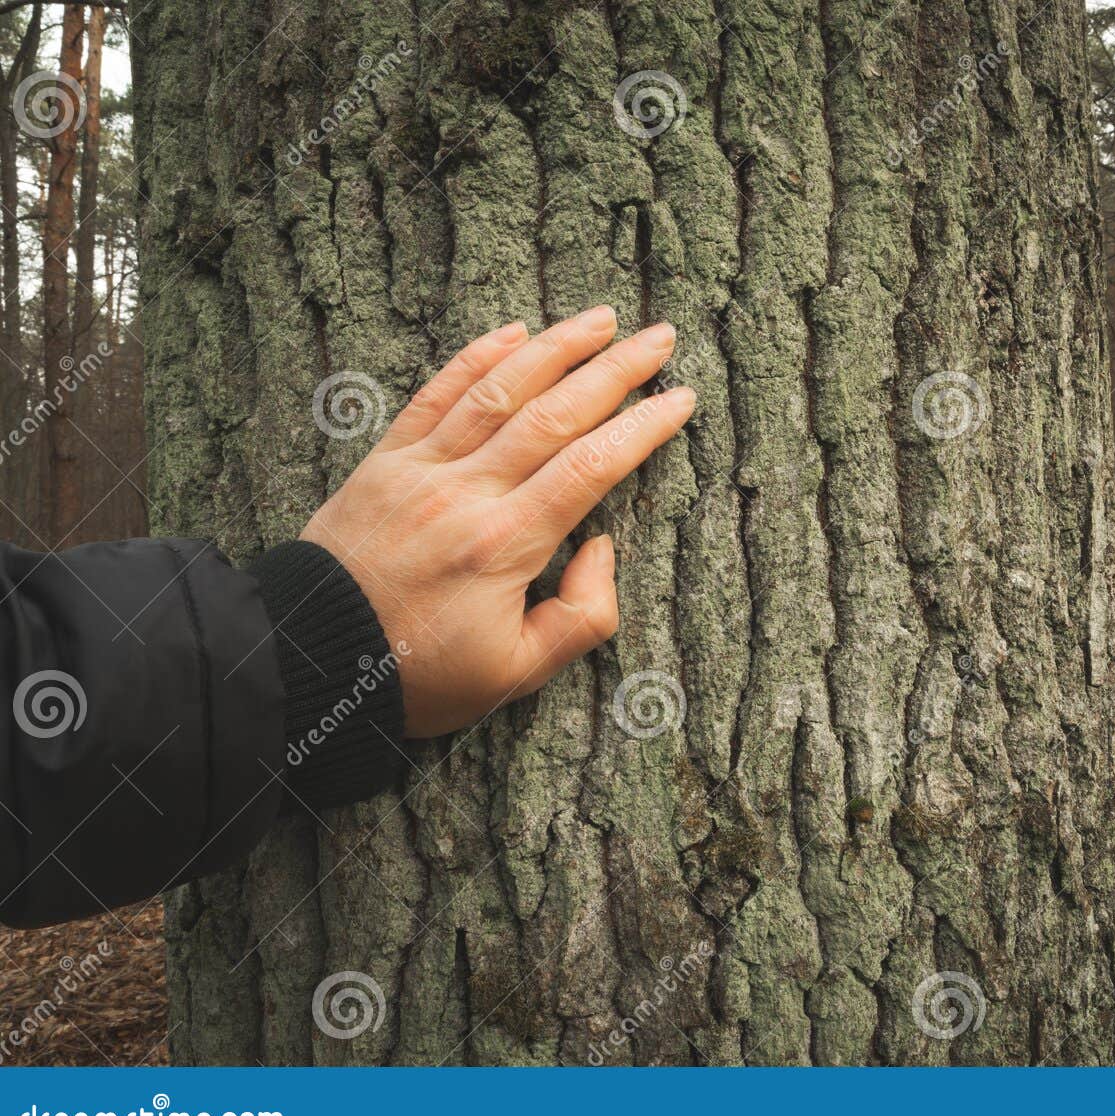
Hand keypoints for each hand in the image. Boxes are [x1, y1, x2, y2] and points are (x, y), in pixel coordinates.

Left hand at [299, 307, 692, 736]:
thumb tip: (603, 548)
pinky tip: (512, 330)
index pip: (591, 466)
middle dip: (615, 370)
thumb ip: (582, 617)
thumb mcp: (518, 674)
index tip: (680, 398)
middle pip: (555, 414)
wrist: (311, 662)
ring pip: (500, 391)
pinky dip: (474, 358)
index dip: (642, 428)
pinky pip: (435, 396)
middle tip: (661, 337)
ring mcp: (422, 469)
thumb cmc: (420, 675)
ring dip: (555, 347)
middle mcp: (467, 493)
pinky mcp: (384, 461)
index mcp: (506, 545)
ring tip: (602, 317)